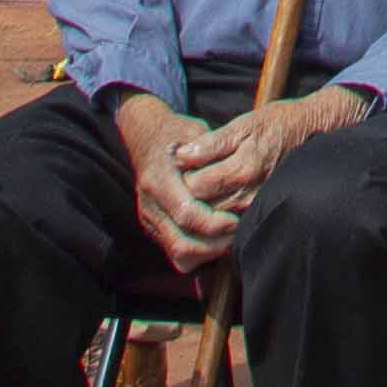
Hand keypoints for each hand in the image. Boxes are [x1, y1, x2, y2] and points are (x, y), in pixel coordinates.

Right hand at [114, 97, 240, 274]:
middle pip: (181, 242)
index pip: (186, 213)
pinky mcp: (154, 229)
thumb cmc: (178, 134)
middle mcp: (150, 204)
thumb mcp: (195, 131)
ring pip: (178, 255)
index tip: (237, 219)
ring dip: (208, 254)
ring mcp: (149, 220)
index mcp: (158, 179)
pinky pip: (176, 254)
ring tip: (231, 240)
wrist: (148, 139)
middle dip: (214, 245)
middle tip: (239, 234)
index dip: (215, 222)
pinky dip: (199, 254)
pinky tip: (217, 241)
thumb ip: (211, 151)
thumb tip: (232, 174)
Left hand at [162, 79, 367, 219]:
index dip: (181, 177)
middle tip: (182, 180)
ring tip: (198, 188)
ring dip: (202, 207)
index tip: (177, 167)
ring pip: (215, 217)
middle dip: (188, 195)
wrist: (314, 133)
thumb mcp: (244, 124)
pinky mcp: (262, 212)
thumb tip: (180, 154)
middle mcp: (249, 194)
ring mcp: (257, 207)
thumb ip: (211, 143)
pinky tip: (216, 199)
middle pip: (202, 206)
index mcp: (242, 168)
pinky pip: (231, 222)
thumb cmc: (277, 124)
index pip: (195, 186)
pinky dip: (218, 214)